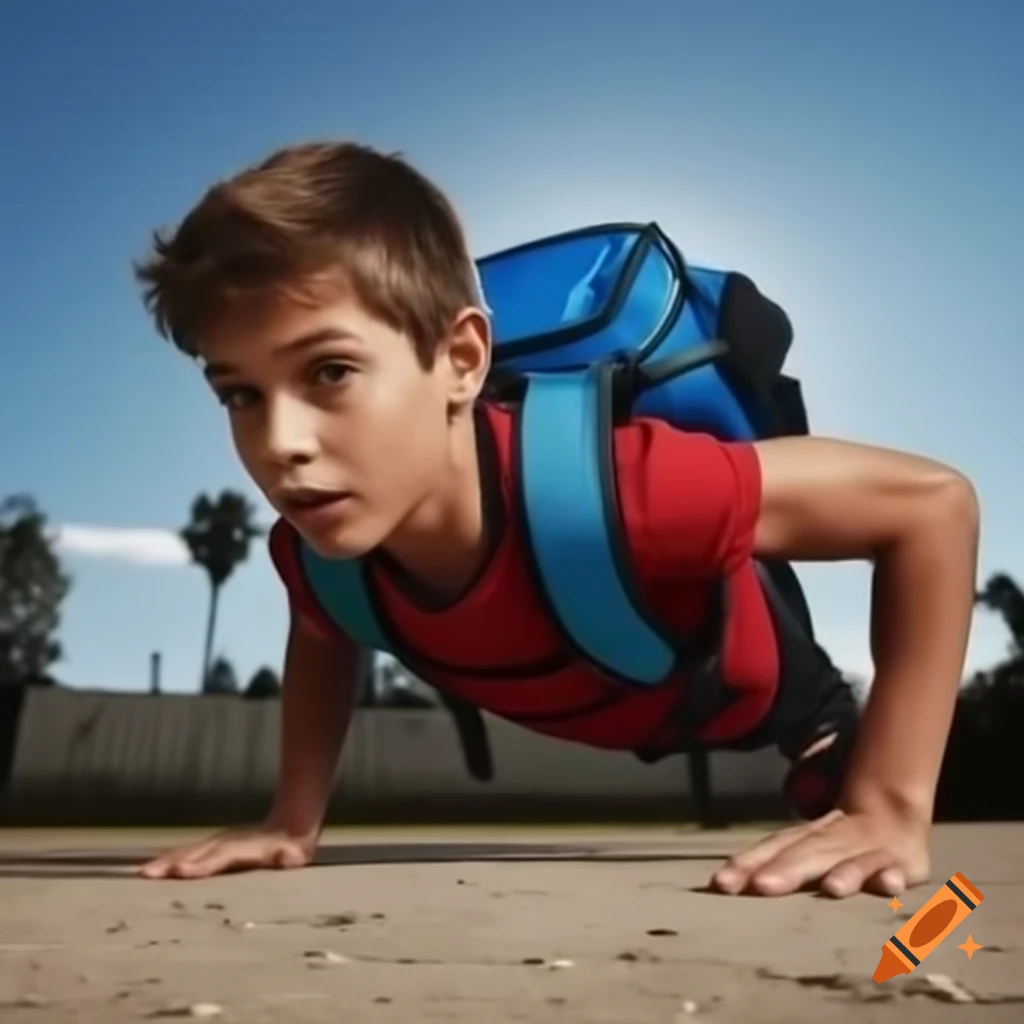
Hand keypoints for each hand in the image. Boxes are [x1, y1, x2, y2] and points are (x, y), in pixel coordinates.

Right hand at [138, 824, 316, 879]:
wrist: (291, 822)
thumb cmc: (293, 848)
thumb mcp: (295, 854)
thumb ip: (288, 856)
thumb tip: (288, 857)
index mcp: (243, 849)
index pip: (219, 857)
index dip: (201, 864)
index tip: (181, 871)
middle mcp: (226, 843)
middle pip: (196, 853)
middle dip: (172, 864)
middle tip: (146, 874)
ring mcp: (218, 842)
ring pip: (188, 850)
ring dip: (166, 861)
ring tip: (142, 872)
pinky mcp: (214, 845)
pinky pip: (188, 851)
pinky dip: (171, 858)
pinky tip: (155, 867)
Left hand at [709, 808, 930, 897]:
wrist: (892, 816)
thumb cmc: (836, 843)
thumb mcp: (803, 850)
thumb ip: (770, 865)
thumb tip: (717, 884)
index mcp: (804, 839)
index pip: (772, 848)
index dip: (746, 863)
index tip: (720, 883)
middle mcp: (832, 841)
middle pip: (808, 854)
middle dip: (785, 870)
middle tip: (761, 886)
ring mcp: (867, 851)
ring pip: (855, 860)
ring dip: (845, 873)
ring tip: (832, 889)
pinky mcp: (900, 864)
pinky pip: (898, 870)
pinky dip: (895, 877)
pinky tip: (892, 886)